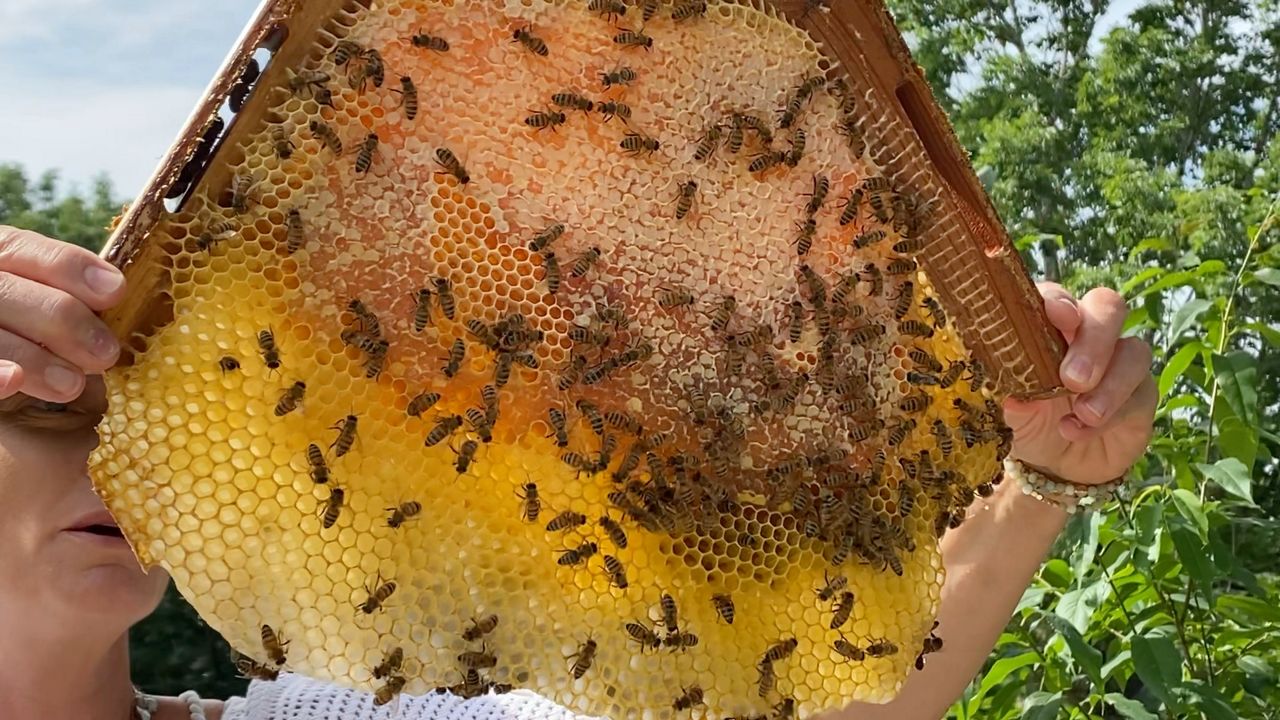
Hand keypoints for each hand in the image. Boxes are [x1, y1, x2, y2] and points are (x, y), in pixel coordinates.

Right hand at [0, 226, 125, 401]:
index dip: (69, 268)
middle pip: (7, 291)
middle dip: (63, 321)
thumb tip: (113, 294)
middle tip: (105, 353)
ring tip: (72, 383)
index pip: (23, 249)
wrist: (7, 361)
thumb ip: (69, 294)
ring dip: (34, 357)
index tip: (114, 291)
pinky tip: (14, 381)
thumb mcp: (46, 298)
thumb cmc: (35, 326)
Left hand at [1001, 283, 1156, 484]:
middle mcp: (1089, 336)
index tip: (1058, 317)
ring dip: (1110, 385)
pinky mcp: (1143, 396)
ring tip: (1084, 413)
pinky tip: (1079, 431)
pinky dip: (1111, 416)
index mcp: (1050, 327)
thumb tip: (1013, 400)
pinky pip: (1139, 396)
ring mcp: (1121, 363)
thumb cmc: (1031, 422)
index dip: (1059, 300)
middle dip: (1094, 340)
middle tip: (1073, 378)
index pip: (1059, 297)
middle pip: (1107, 308)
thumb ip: (1013, 405)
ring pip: (1134, 351)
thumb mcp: (1013, 416)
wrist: (1058, 464)